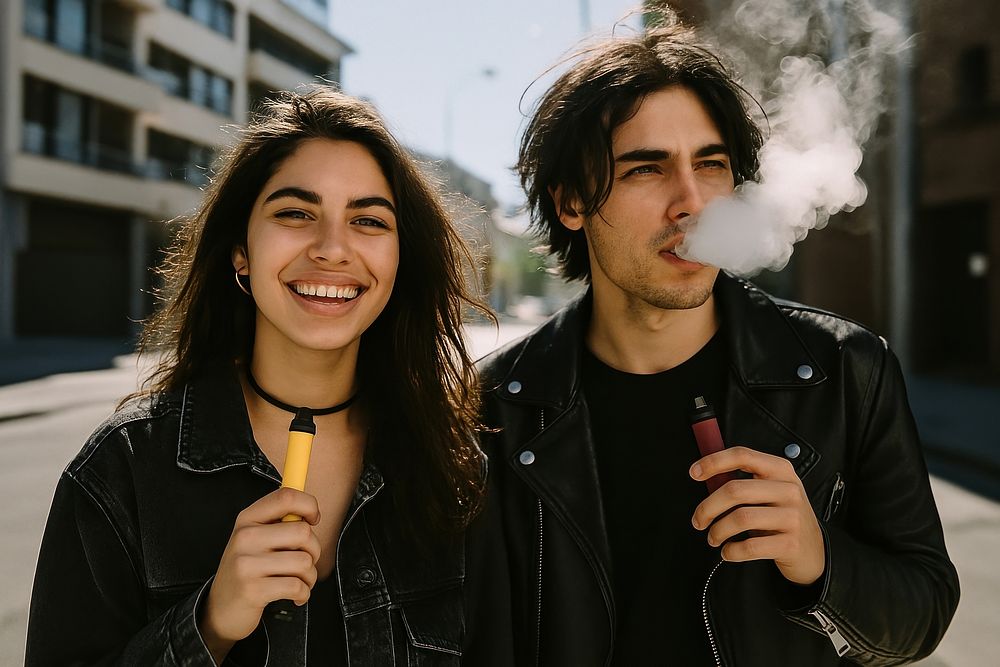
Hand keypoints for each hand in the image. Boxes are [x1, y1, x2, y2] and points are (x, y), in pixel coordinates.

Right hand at [199, 487, 321, 662]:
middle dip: (314, 550)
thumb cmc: (249, 569)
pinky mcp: (253, 590)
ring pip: (304, 561)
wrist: (221, 608)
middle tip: (305, 561)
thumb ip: (280, 521)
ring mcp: (246, 564)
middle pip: (303, 532)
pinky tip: (295, 596)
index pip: (287, 497)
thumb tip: (312, 512)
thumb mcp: (255, 538)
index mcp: (247, 518)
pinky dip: (304, 593)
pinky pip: (297, 586)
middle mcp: (244, 537)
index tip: (313, 520)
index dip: (310, 505)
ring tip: (299, 581)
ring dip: (310, 576)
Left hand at [690, 446, 824, 585]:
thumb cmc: (782, 517)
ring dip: (718, 531)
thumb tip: (704, 477)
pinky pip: (751, 546)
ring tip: (713, 538)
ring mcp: (792, 517)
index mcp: (780, 470)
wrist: (815, 551)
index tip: (693, 473)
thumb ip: (743, 482)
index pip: (743, 455)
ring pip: (740, 518)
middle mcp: (789, 489)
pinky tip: (728, 552)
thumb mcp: (770, 492)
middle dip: (707, 507)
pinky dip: (731, 551)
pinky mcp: (791, 544)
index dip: (714, 462)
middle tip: (698, 520)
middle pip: (735, 490)